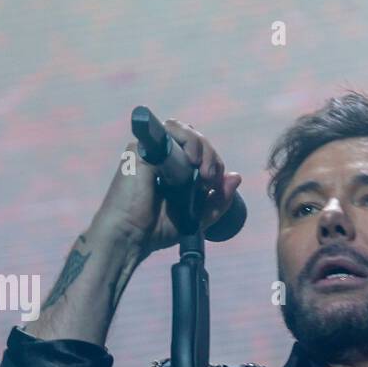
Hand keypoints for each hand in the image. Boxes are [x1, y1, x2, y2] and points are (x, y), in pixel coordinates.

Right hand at [94, 118, 242, 256]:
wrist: (131, 236)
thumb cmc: (156, 229)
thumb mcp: (197, 217)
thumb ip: (218, 201)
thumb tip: (236, 177)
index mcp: (175, 168)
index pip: (200, 151)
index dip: (213, 162)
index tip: (215, 185)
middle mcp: (162, 156)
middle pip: (194, 138)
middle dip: (211, 155)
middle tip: (211, 178)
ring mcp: (151, 150)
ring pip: (184, 130)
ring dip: (202, 146)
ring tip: (204, 171)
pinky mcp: (141, 149)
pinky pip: (168, 131)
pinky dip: (187, 141)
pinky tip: (193, 161)